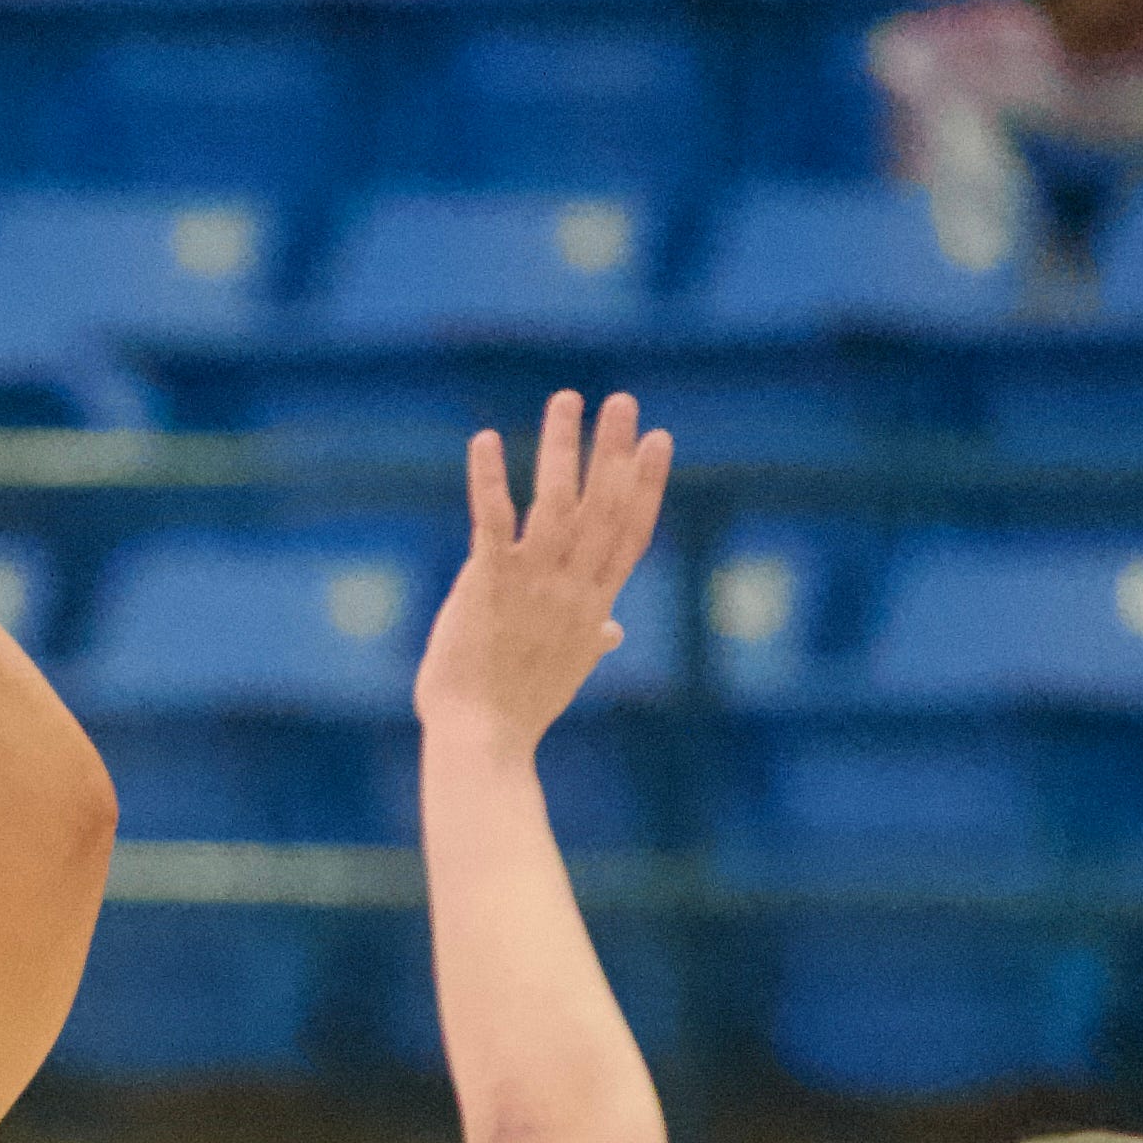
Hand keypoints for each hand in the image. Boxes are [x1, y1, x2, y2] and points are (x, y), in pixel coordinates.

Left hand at [416, 392, 671, 757]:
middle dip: (614, 450)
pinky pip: (491, 522)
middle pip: (604, 507)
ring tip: (567, 399)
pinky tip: (486, 439)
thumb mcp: (567, 670)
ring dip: (562, 447)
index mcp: (593, 606)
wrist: (483, 743)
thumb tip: (612, 631)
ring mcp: (532, 585)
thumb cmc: (517, 711)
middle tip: (622, 400)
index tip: (659, 439)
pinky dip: (489, 479)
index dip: (647, 483)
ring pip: (556, 502)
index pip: (631, 533)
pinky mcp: (487, 586)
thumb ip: (591, 640)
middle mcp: (571, 589)